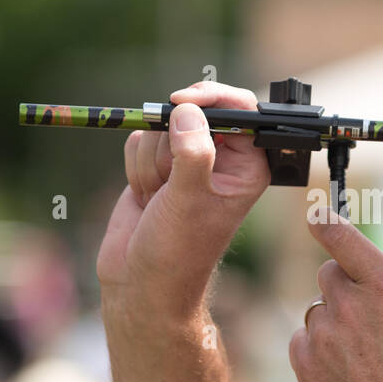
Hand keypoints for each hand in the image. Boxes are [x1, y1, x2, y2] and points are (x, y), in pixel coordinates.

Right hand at [97, 82, 270, 316]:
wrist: (140, 283)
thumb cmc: (177, 252)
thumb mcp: (190, 200)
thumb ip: (192, 153)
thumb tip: (186, 111)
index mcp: (247, 165)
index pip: (240, 109)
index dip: (210, 98)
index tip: (180, 100)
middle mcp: (220, 160)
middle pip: (191, 113)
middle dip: (171, 145)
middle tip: (170, 182)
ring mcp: (186, 162)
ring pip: (160, 128)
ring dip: (151, 164)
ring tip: (159, 200)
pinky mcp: (156, 167)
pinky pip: (139, 142)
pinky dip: (135, 169)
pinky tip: (146, 199)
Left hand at [287, 205, 382, 381]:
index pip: (344, 239)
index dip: (326, 220)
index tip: (314, 211)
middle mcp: (349, 304)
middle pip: (329, 274)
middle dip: (345, 285)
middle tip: (367, 316)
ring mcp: (323, 335)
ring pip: (316, 309)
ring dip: (333, 322)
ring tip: (362, 357)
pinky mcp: (304, 365)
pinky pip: (302, 340)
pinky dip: (316, 349)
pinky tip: (343, 372)